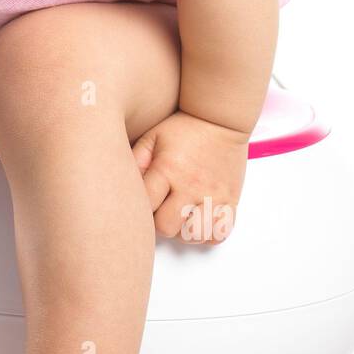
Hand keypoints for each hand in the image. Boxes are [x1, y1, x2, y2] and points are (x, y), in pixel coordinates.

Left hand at [130, 109, 250, 243]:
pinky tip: (199, 219)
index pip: (145, 206)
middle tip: (162, 210)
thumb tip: (122, 185)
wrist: (221, 119)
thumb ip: (135, 161)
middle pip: (167, 227)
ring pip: (194, 235)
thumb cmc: (184, 128)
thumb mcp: (152, 137)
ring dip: (184, 231)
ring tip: (181, 216)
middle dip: (160, 223)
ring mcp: (213, 195)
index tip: (143, 201)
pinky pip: (219, 232)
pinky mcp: (231, 200)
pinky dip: (208, 233)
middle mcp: (191, 185)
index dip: (140, 209)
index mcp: (167, 169)